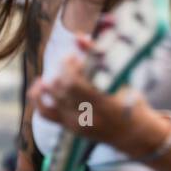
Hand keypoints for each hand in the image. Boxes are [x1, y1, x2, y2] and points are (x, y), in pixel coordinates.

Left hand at [27, 33, 131, 150]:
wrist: (132, 133)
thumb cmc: (130, 100)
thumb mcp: (120, 78)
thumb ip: (98, 57)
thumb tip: (78, 36)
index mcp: (104, 104)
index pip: (73, 82)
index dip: (69, 66)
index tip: (75, 56)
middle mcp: (88, 117)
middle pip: (63, 88)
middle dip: (64, 70)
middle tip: (72, 60)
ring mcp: (77, 124)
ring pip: (53, 97)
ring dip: (55, 79)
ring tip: (65, 71)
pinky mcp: (69, 128)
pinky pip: (45, 112)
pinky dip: (38, 97)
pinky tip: (40, 84)